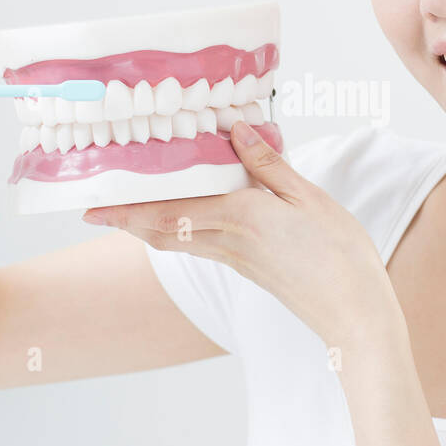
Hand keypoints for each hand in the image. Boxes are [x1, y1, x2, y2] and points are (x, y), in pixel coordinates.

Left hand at [83, 122, 401, 346]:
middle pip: (162, 232)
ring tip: (126, 211)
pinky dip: (181, 231)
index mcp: (241, 218)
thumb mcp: (309, 199)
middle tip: (93, 208)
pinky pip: (202, 246)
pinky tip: (187, 218)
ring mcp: (238, 261)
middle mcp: (229, 242)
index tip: (91, 204)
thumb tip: (237, 131)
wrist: (354, 314)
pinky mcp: (250, 270)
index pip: (169, 211)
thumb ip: (270, 164)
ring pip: (179, 241)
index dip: (126, 209)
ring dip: (147, 228)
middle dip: (125, 220)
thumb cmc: (339, 255)